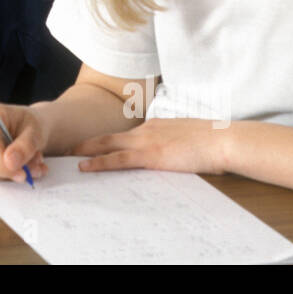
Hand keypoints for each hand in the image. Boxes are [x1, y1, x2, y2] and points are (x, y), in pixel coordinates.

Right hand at [0, 103, 47, 183]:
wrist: (26, 128)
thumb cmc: (29, 125)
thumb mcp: (36, 133)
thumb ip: (25, 146)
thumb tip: (10, 163)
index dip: (3, 163)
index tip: (22, 173)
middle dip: (9, 171)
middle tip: (32, 170)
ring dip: (8, 174)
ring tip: (27, 165)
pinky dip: (3, 175)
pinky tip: (14, 166)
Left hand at [72, 117, 230, 174]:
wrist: (224, 139)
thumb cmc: (212, 142)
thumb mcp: (186, 138)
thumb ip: (171, 143)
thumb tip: (168, 153)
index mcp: (155, 126)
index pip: (123, 134)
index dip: (105, 141)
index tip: (91, 145)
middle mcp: (146, 129)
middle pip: (108, 136)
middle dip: (87, 143)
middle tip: (68, 149)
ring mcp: (147, 141)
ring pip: (107, 145)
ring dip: (86, 152)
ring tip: (69, 159)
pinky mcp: (150, 155)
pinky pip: (118, 159)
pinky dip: (99, 162)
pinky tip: (86, 167)